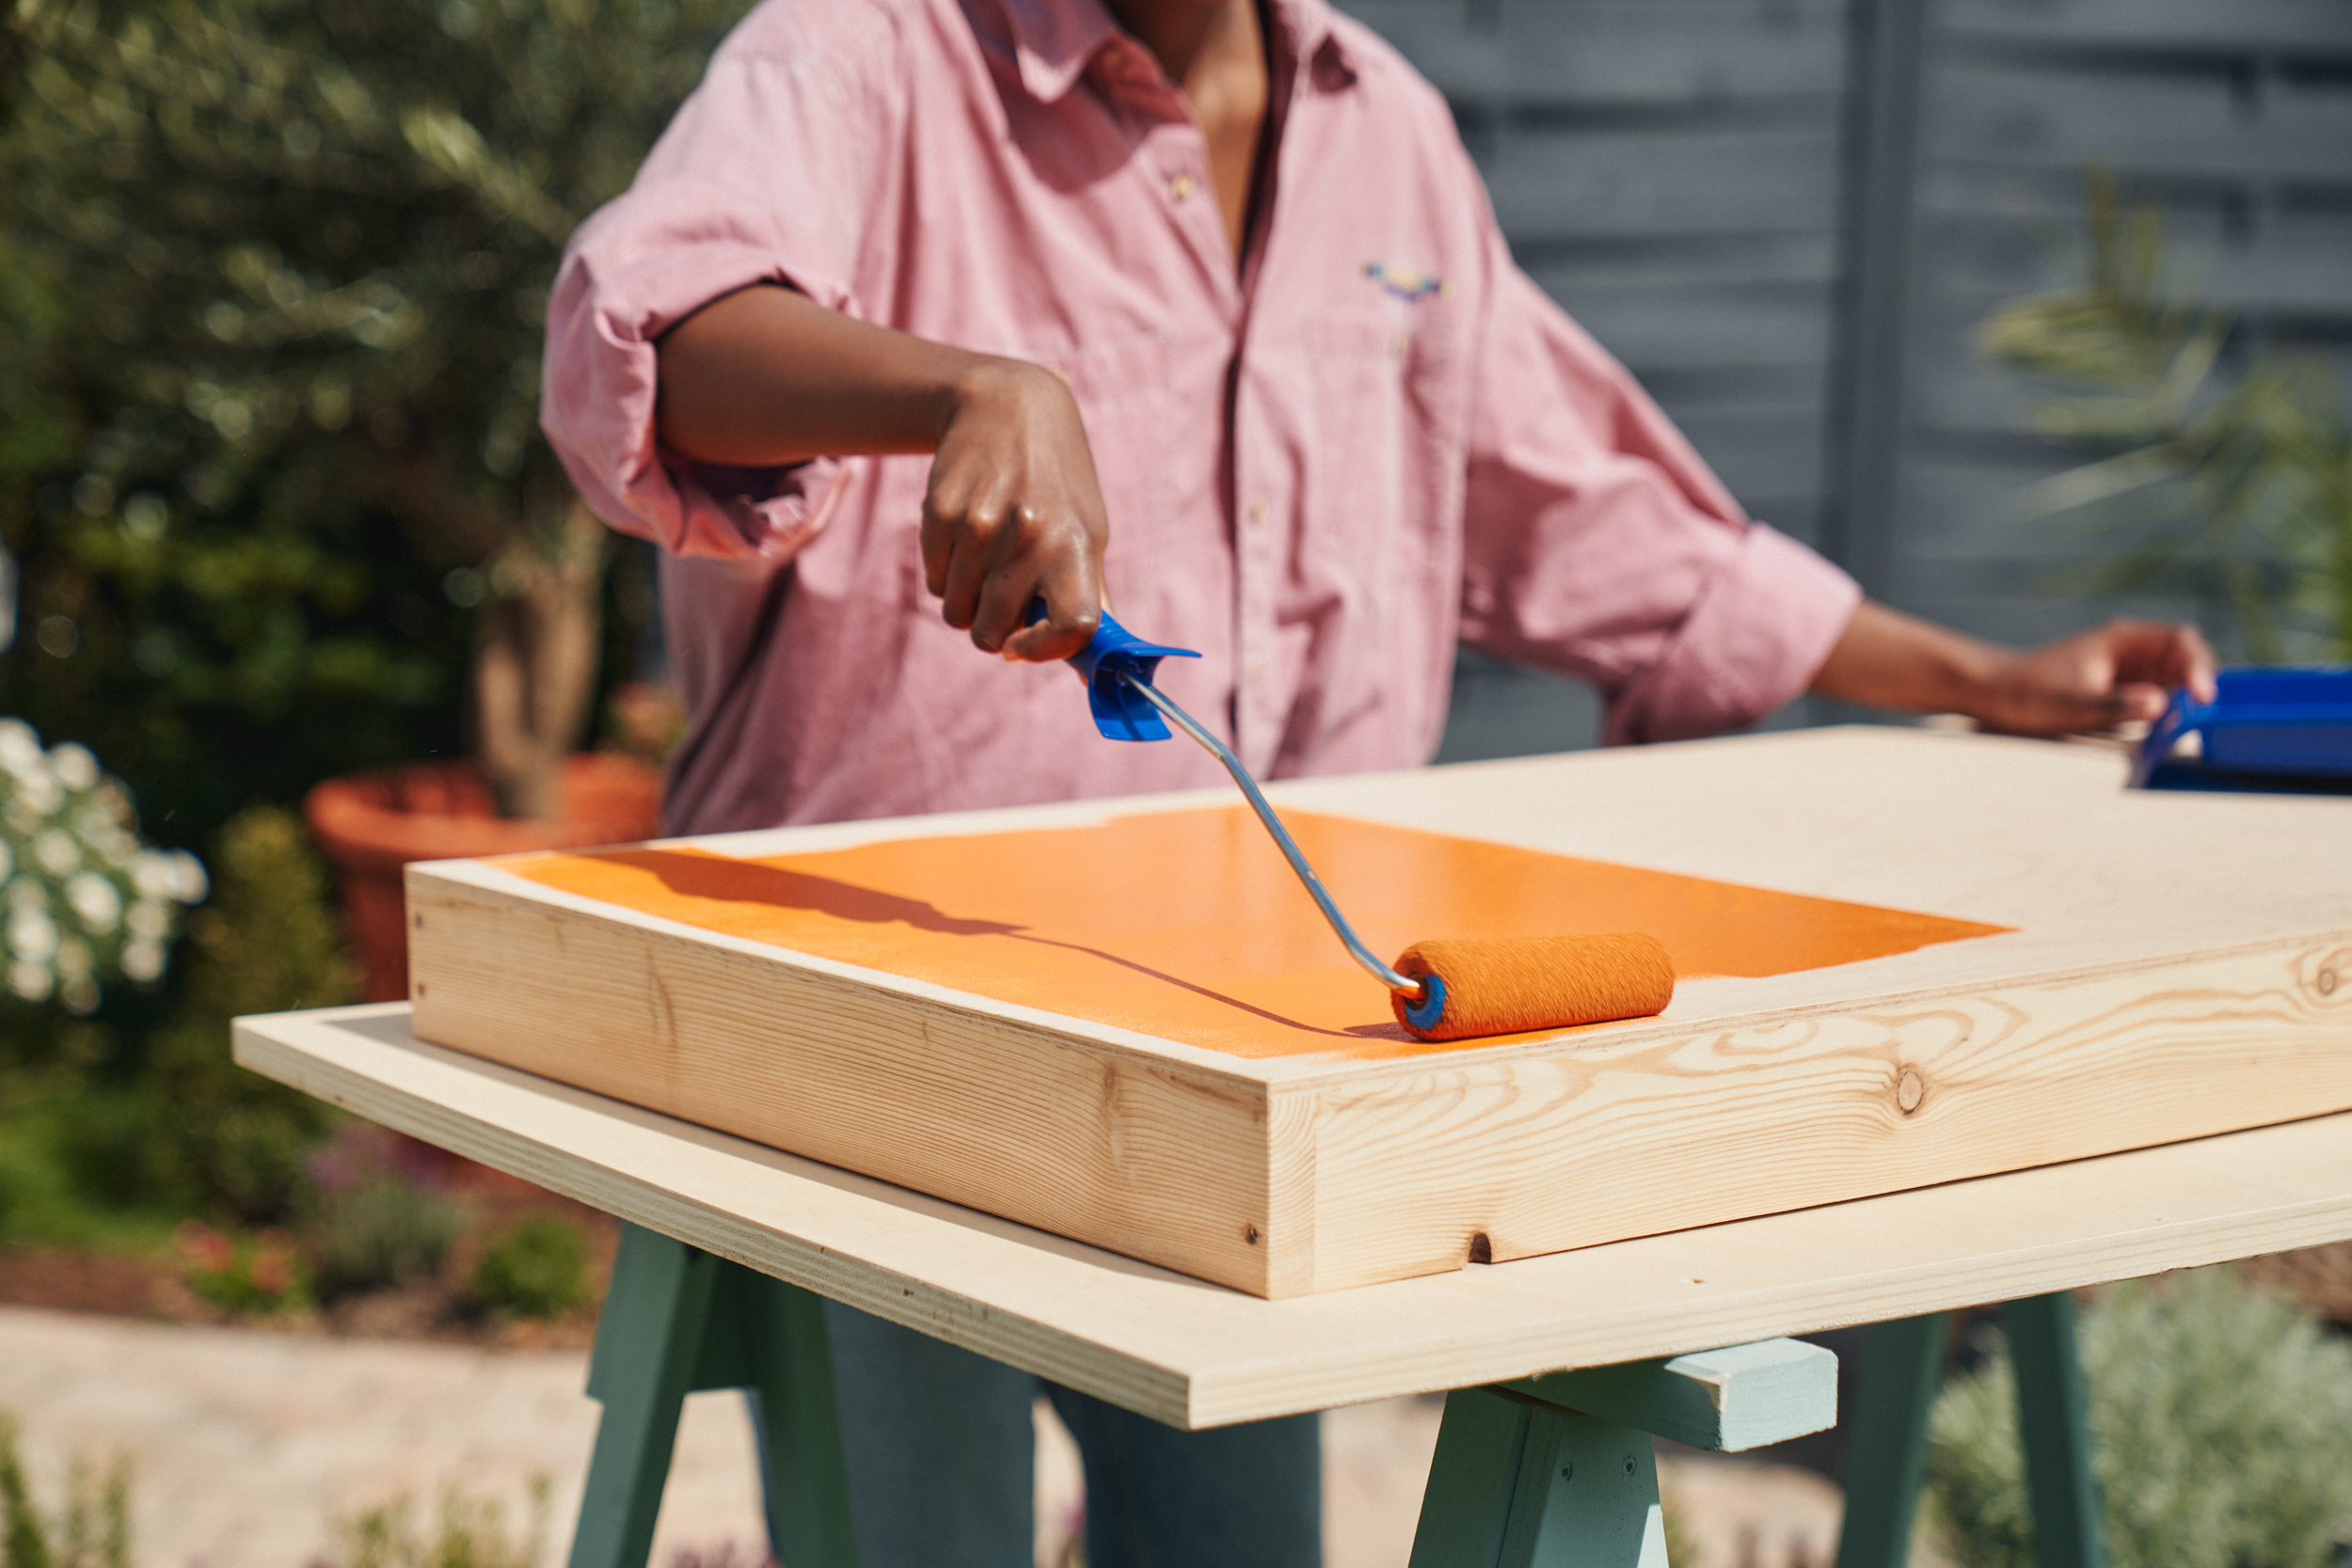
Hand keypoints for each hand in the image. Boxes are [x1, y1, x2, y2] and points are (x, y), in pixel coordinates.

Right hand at [654, 286, 1107, 661]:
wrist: (1005, 405)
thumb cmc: (1056, 480)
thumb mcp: (1087, 527)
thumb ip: (1089, 594)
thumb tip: (1090, 671)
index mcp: (1076, 545)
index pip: (1073, 627)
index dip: (1046, 650)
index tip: (1025, 647)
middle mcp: (1029, 538)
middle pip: (991, 634)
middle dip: (994, 629)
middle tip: (1003, 598)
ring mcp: (979, 528)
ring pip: (957, 614)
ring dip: (968, 602)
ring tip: (988, 560)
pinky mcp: (939, 516)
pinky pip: (935, 582)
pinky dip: (947, 573)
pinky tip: (966, 534)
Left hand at [1969, 618, 2217, 735]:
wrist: (1994, 694)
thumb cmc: (2028, 692)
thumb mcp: (2071, 703)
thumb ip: (2115, 704)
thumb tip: (2160, 704)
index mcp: (2122, 639)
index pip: (2180, 640)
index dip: (2199, 665)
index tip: (2200, 695)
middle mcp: (2131, 650)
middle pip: (2185, 658)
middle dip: (2199, 681)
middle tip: (2200, 714)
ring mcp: (2129, 670)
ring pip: (2175, 679)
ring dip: (2186, 698)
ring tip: (2184, 724)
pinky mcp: (2121, 690)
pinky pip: (2157, 696)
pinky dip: (2168, 710)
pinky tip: (2166, 728)